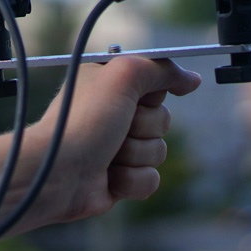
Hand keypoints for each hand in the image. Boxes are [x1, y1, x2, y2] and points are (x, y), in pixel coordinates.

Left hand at [25, 56, 201, 226]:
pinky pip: (151, 180)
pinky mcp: (120, 178)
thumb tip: (193, 79)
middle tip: (115, 127)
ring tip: (106, 154)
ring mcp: (117, 147)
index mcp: (111, 84)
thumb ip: (160, 70)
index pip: (157, 85)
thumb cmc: (83, 121)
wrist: (57, 172)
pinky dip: (132, 180)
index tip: (134, 98)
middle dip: (142, 127)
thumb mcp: (123, 76)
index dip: (150, 95)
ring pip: (159, 152)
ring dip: (135, 155)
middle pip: (162, 120)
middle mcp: (115, 113)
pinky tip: (109, 177)